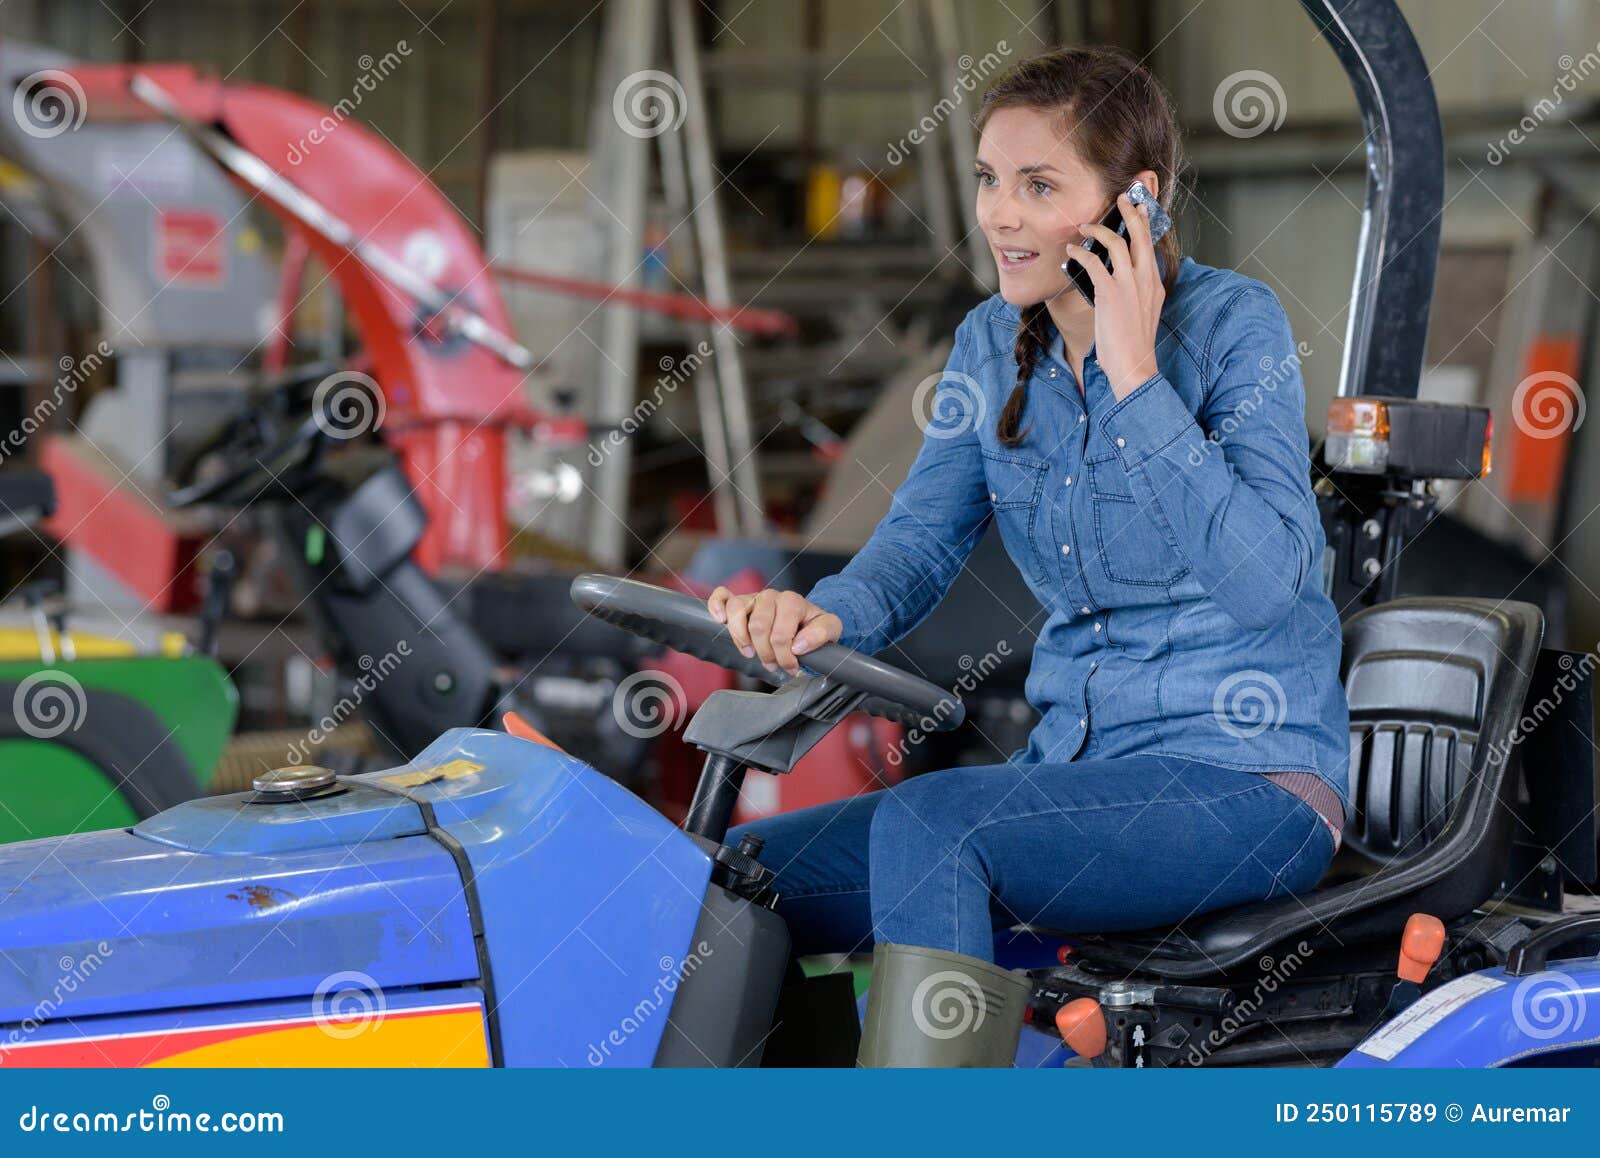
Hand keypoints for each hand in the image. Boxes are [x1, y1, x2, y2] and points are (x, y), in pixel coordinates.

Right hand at [707, 587, 841, 675]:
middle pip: (758, 627)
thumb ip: (821, 635)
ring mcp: (753, 598)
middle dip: (765, 653)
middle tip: (772, 664)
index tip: (790, 667)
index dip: (784, 656)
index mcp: (793, 601)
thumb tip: (799, 645)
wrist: (804, 620)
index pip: (780, 634)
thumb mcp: (830, 629)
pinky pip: (722, 596)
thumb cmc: (813, 626)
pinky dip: (717, 606)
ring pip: (737, 612)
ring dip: (741, 638)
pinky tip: (719, 621)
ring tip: (749, 653)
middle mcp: (771, 596)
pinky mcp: (739, 601)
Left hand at [1065, 192, 1163, 398]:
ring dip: (1099, 230)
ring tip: (1085, 226)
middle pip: (1141, 235)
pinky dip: (1080, 253)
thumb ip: (1135, 294)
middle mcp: (1146, 279)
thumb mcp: (1141, 314)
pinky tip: (1071, 251)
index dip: (1144, 225)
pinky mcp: (1111, 293)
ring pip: (1118, 243)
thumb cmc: (1132, 345)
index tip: (1139, 210)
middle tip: (1121, 198)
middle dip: (1130, 213)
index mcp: (1154, 284)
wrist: (1134, 365)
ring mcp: (1130, 285)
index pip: (1151, 246)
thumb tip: (1115, 283)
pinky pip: (1094, 263)